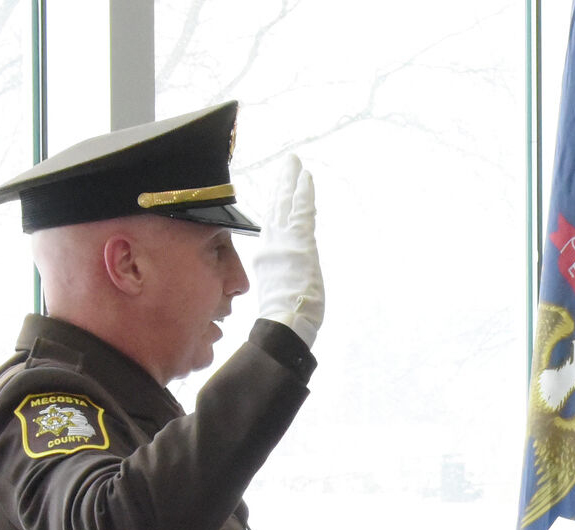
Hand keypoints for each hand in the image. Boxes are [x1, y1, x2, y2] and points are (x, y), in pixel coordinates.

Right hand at [254, 154, 323, 347]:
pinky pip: (301, 212)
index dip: (275, 202)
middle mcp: (272, 243)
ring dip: (292, 181)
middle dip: (282, 183)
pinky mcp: (298, 243)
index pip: (272, 221)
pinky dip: (303, 194)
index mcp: (267, 254)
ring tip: (296, 163)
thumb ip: (280, 273)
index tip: (279, 186)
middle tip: (288, 162)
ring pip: (286, 204)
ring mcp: (284, 241)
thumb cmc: (285, 315)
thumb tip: (283, 271)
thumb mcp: (278, 289)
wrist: (284, 322)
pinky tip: (306, 178)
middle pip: (276, 206)